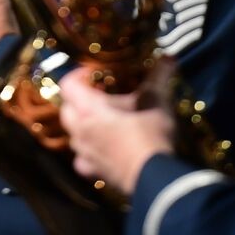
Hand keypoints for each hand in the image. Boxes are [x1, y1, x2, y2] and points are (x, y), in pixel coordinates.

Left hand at [59, 66, 175, 196]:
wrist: (153, 178)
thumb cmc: (150, 134)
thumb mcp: (156, 101)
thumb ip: (159, 77)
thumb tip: (169, 57)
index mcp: (89, 109)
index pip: (68, 85)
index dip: (78, 75)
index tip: (94, 72)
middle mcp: (80, 130)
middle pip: (66, 109)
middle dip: (78, 100)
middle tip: (99, 95)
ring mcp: (84, 153)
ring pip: (73, 134)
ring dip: (83, 125)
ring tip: (102, 121)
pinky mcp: (93, 172)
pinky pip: (82, 159)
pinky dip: (89, 153)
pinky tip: (102, 150)